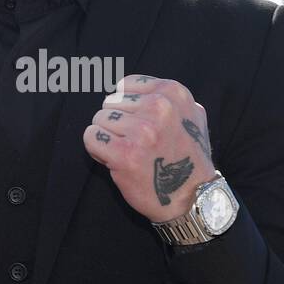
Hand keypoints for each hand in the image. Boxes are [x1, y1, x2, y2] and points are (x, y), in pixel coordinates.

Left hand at [82, 74, 215, 223]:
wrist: (192, 197)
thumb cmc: (189, 158)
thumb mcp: (191, 115)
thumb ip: (167, 98)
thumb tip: (129, 87)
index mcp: (173, 92)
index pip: (125, 86)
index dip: (126, 107)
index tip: (137, 124)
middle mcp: (158, 107)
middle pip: (110, 102)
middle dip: (117, 123)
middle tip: (134, 144)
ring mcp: (142, 131)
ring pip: (99, 119)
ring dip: (108, 137)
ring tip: (127, 153)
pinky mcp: (125, 154)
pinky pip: (91, 137)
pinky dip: (98, 150)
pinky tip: (115, 160)